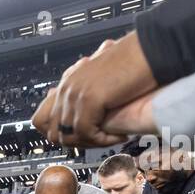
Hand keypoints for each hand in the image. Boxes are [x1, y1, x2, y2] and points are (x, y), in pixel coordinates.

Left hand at [32, 34, 156, 146]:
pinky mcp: (89, 99)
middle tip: (100, 141)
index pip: (41, 120)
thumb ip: (90, 93)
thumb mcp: (105, 80)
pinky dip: (103, 140)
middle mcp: (67, 87)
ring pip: (68, 136)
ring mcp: (75, 93)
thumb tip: (85, 112)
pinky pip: (86, 132)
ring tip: (111, 138)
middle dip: (77, 143)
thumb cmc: (136, 63)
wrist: (153, 49)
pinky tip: (120, 135)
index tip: (85, 137)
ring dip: (91, 144)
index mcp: (69, 82)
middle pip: (52, 132)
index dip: (61, 134)